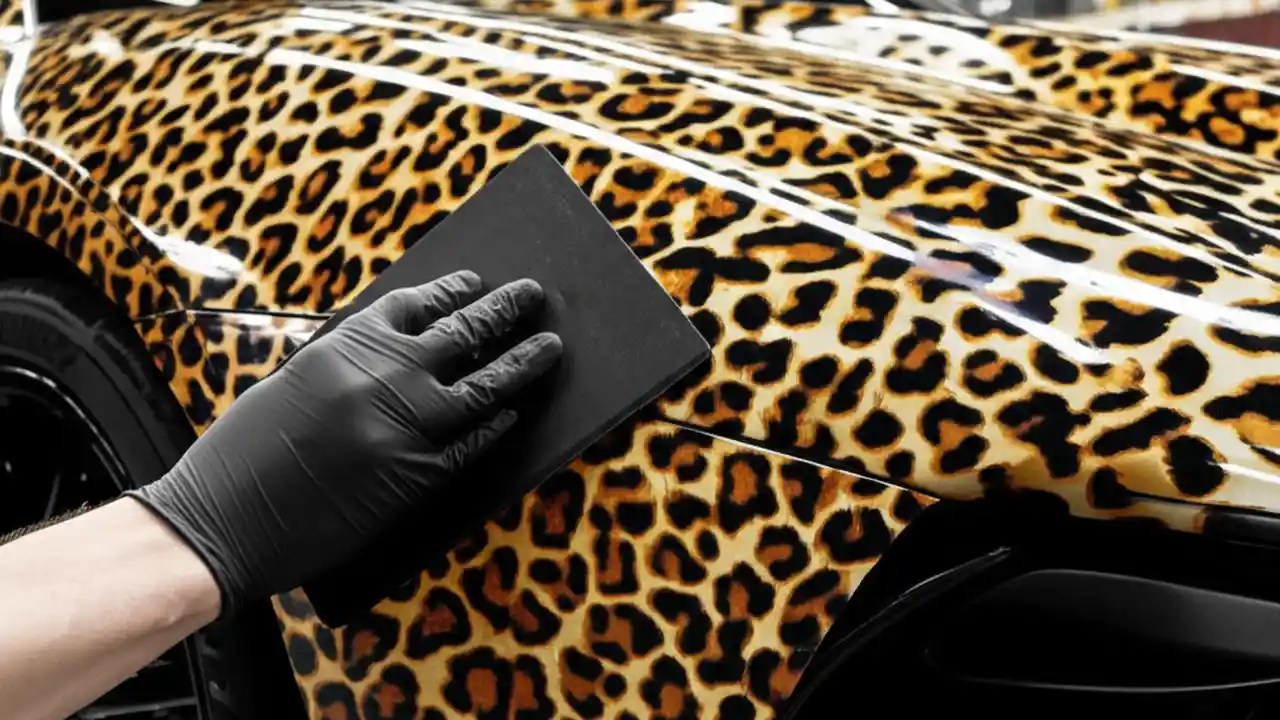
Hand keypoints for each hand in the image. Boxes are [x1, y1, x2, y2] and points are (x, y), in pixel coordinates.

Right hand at [128, 271, 561, 615]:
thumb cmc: (243, 455)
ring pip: (485, 384)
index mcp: (346, 345)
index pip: (415, 303)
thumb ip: (347, 360)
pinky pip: (473, 443)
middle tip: (534, 295)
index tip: (477, 282)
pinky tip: (513, 413)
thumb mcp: (291, 384)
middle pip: (462, 332)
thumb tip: (397, 349)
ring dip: (523, 361)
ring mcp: (406, 426)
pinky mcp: (417, 475)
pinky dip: (496, 425)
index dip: (452, 290)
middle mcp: (383, 377)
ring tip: (550, 345)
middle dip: (503, 310)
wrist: (223, 524)